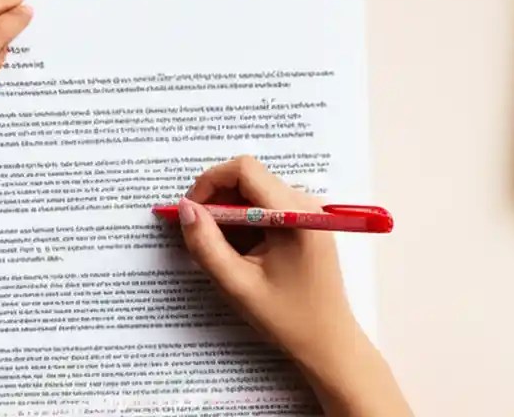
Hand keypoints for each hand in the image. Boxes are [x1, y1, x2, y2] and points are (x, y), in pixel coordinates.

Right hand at [178, 157, 412, 416]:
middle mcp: (305, 203)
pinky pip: (267, 206)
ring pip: (256, 191)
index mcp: (294, 214)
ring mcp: (308, 211)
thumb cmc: (286, 318)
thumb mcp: (237, 285)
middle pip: (250, 178)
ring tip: (218, 247)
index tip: (190, 210)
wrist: (329, 343)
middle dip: (216, 198)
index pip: (245, 169)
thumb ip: (206, 244)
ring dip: (230, 211)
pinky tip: (239, 251)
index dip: (210, 181)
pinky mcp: (306, 222)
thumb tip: (184, 208)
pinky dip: (245, 220)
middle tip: (197, 231)